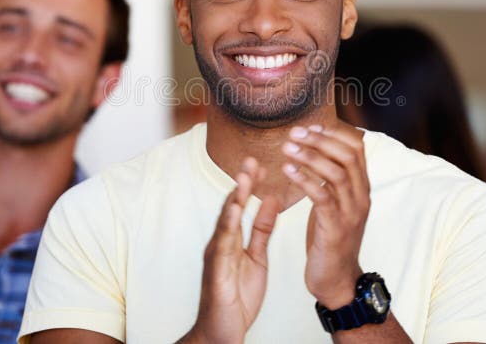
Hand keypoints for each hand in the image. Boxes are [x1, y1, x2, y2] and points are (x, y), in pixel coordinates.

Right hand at [183, 158, 279, 343]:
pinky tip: (235, 211)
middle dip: (241, 183)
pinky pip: (223, 246)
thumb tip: (270, 200)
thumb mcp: (256, 258)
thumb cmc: (236, 297)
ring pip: (225, 222)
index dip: (250, 184)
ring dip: (234, 198)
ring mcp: (216, 257)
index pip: (241, 205)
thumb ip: (261, 230)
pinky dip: (228, 226)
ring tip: (243, 177)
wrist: (221, 333)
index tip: (262, 162)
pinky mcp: (216, 272)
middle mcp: (220, 244)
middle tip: (251, 159)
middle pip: (230, 207)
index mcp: (231, 240)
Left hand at [282, 124, 369, 308]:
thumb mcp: (335, 204)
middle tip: (294, 133)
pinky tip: (288, 171)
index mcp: (361, 188)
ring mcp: (351, 213)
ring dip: (310, 156)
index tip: (310, 126)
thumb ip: (332, 180)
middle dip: (320, 140)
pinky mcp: (336, 228)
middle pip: (348, 155)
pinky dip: (305, 180)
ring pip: (337, 173)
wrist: (337, 280)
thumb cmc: (330, 239)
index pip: (356, 148)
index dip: (333, 133)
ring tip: (287, 148)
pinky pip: (323, 197)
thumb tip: (318, 152)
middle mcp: (361, 197)